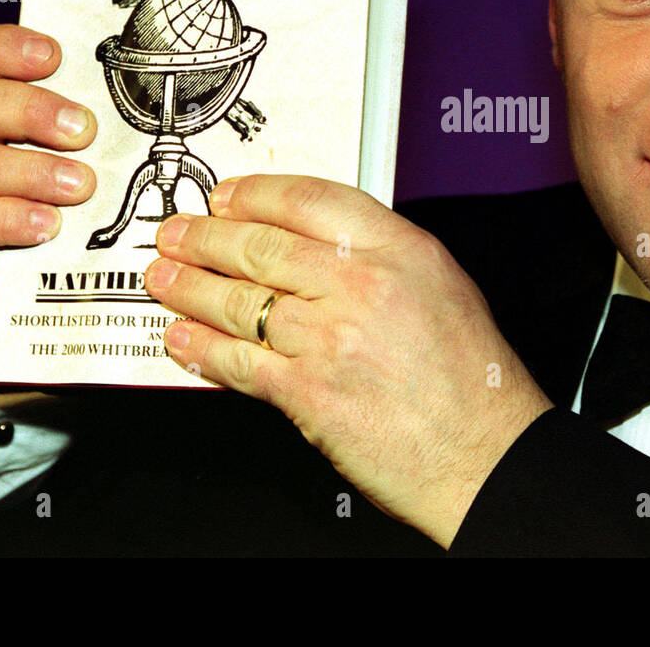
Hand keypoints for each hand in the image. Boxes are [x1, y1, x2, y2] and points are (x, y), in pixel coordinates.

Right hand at [0, 24, 97, 312]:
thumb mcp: (97, 162)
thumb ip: (111, 131)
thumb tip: (167, 102)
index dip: (8, 48)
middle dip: (34, 111)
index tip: (52, 55)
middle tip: (83, 131)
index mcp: (5, 113)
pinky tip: (46, 225)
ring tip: (79, 187)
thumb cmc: (79, 210)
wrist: (52, 283)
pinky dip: (11, 219)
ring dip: (34, 171)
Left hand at [143, 174, 552, 547]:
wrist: (485, 454)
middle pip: (262, 245)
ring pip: (239, 300)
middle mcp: (363, 285)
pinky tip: (182, 339)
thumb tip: (318, 246)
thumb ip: (382, 258)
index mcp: (402, 249)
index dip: (255, 194)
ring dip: (190, 288)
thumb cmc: (476, 382)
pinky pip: (239, 362)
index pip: (310, 199)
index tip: (226, 197)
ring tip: (164, 279)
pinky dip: (202, 349)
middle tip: (176, 234)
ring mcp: (331, 338)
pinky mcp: (308, 393)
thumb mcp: (442, 287)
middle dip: (205, 237)